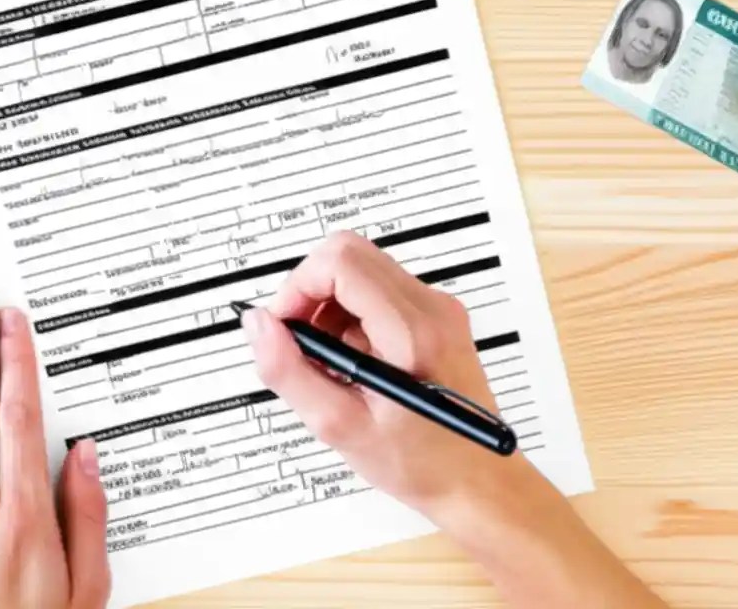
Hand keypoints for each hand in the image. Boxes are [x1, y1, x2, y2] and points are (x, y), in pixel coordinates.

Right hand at [242, 233, 669, 608]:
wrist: (479, 483)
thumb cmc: (423, 464)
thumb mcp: (341, 426)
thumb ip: (290, 372)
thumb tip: (258, 326)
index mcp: (411, 331)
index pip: (341, 262)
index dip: (299, 287)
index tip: (285, 327)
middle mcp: (431, 308)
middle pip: (349, 255)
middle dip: (310, 293)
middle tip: (301, 343)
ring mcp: (438, 310)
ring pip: (362, 272)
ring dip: (330, 310)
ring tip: (331, 366)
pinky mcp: (436, 319)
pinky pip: (380, 294)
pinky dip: (352, 320)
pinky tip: (354, 366)